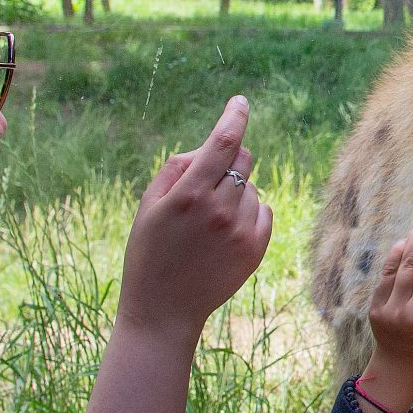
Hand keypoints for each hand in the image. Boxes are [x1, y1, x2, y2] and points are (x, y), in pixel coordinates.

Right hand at [115, 96, 272, 338]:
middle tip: (206, 181)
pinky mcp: (256, 248)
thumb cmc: (149, 252)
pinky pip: (263, 210)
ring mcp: (241, 230)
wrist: (164, 310)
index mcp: (190, 194)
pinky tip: (224, 233)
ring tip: (208, 221)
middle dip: (229, 159)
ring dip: (235, 191)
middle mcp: (220, 210)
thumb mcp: (149, 205)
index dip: (234, 117)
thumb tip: (208, 148)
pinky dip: (248, 212)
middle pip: (243, 159)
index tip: (240, 102)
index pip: (222, 142)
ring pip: (252, 186)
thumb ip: (177, 168)